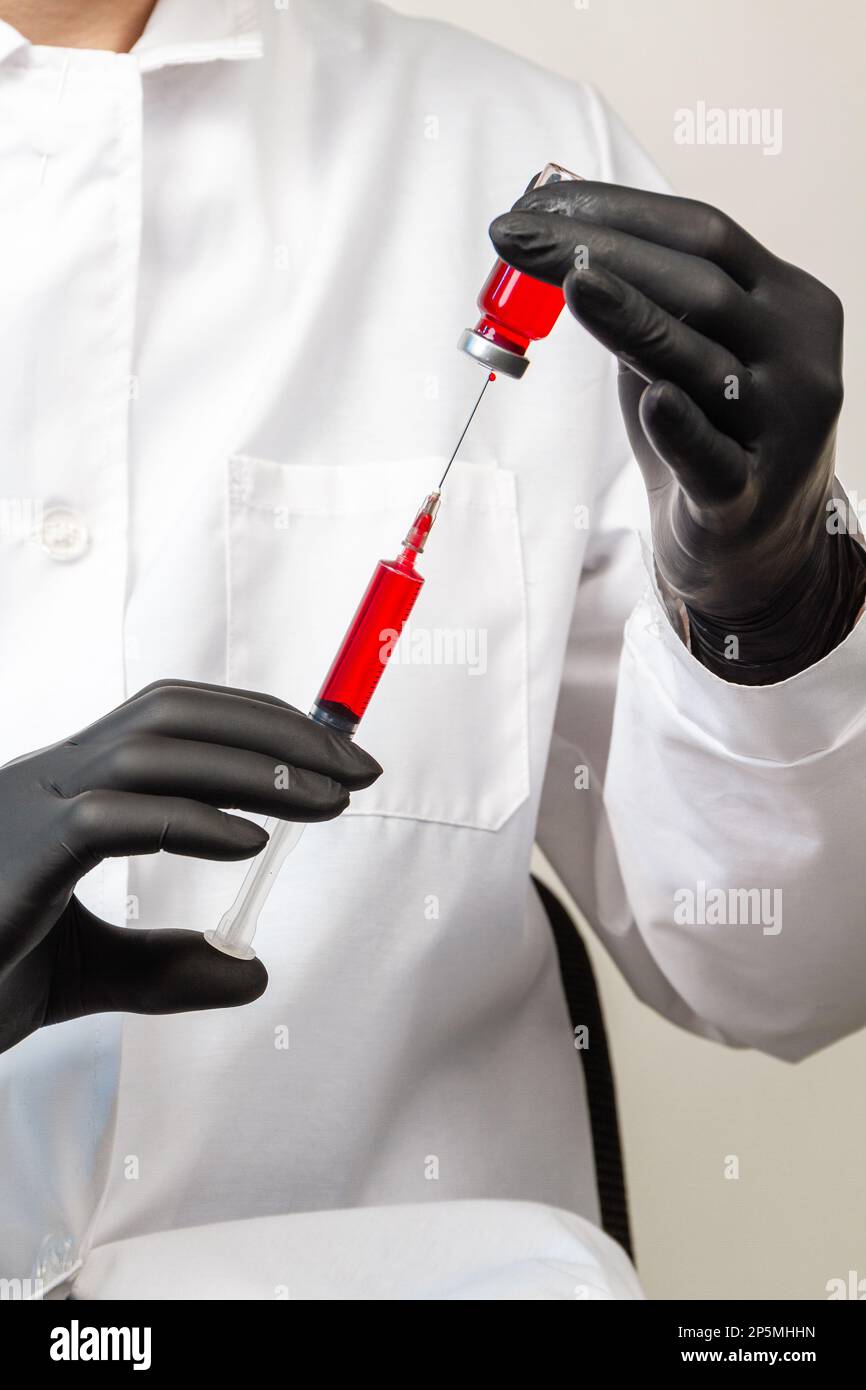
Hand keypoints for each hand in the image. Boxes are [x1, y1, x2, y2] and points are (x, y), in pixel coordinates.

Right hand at [0, 679, 380, 1053]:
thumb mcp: (90, 974)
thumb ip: (164, 968)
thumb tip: (252, 971)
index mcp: (67, 788)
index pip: (173, 718)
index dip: (258, 723)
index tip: (333, 756)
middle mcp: (48, 779)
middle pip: (174, 716)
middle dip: (276, 730)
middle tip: (359, 768)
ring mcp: (28, 812)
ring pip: (152, 753)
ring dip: (253, 768)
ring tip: (328, 798)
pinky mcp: (19, 860)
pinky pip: (110, 820)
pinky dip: (189, 822)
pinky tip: (252, 843)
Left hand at [491, 182, 865, 681]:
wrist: (755, 552)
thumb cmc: (711, 437)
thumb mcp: (684, 354)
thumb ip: (645, 300)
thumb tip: (560, 229)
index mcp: (787, 300)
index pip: (704, 233)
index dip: (619, 211)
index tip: (537, 198)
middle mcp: (798, 353)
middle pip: (699, 285)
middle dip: (600, 250)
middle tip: (517, 233)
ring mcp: (783, 427)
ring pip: (702, 361)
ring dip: (633, 317)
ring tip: (571, 279)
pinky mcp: (751, 496)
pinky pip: (713, 457)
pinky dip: (681, 427)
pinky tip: (652, 401)